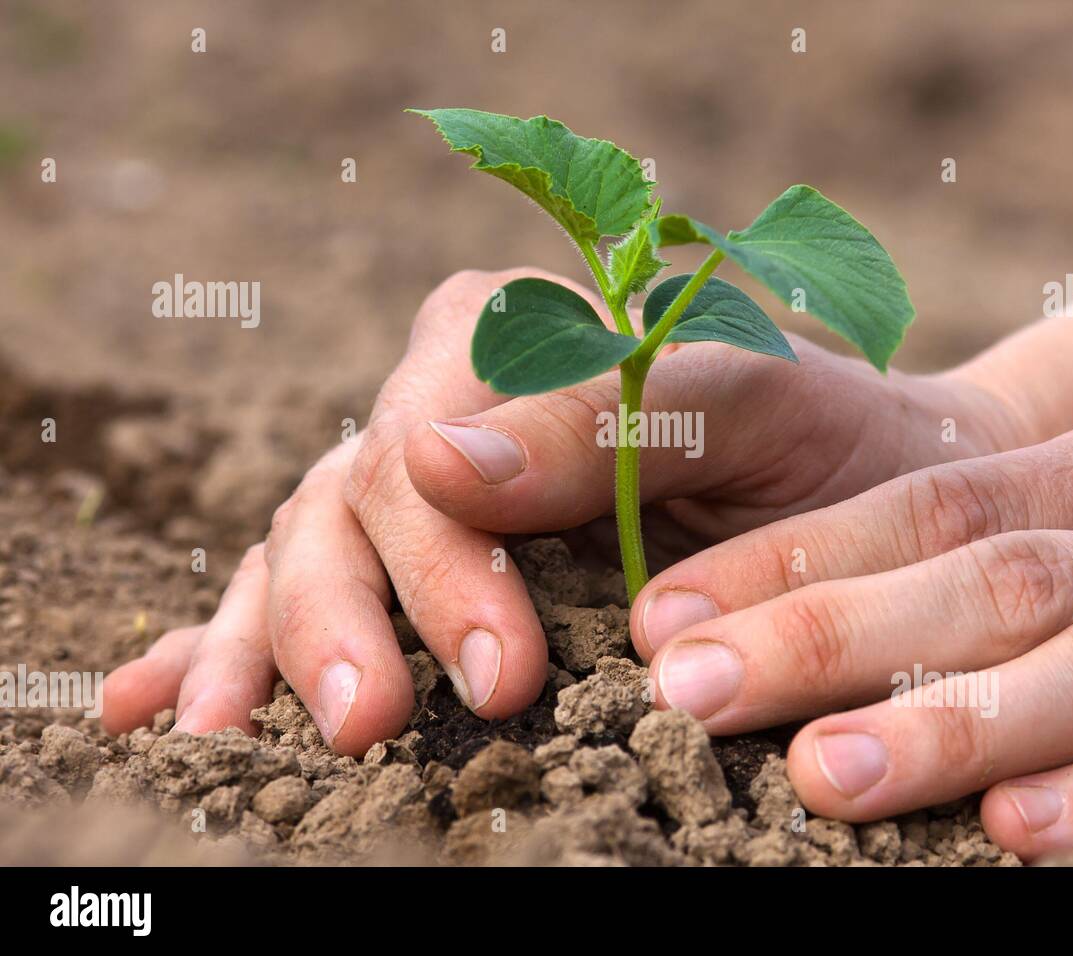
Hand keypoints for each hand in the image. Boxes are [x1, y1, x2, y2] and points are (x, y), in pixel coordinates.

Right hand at [102, 270, 1025, 755]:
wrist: (881, 490)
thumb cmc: (828, 439)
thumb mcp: (753, 402)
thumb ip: (610, 407)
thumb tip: (432, 456)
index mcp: (510, 343)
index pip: (430, 448)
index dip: (444, 565)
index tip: (501, 675)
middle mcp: (446, 414)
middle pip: (347, 507)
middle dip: (348, 621)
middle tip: (366, 728)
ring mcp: (423, 497)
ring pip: (303, 554)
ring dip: (260, 644)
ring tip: (220, 739)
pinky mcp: (423, 568)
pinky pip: (307, 593)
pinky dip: (224, 643)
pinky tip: (162, 702)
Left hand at [628, 404, 1072, 859]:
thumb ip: (996, 536)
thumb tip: (787, 603)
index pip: (931, 505)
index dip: (794, 560)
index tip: (672, 616)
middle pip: (992, 581)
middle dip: (834, 637)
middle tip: (696, 690)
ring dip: (957, 724)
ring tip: (823, 774)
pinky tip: (1025, 837)